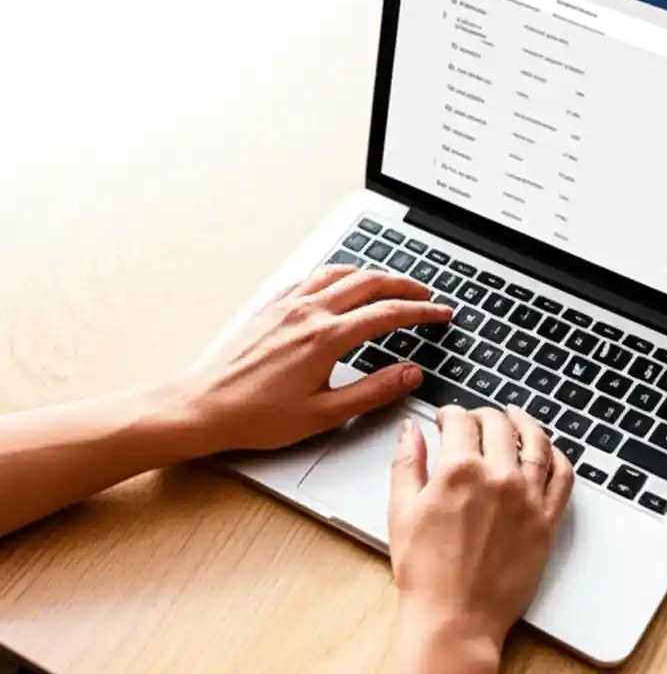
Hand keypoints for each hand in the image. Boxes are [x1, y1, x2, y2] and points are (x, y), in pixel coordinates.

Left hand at [181, 266, 451, 452]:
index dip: (422, 311)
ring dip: (373, 274)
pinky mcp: (270, 307)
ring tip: (391, 284)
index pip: (388, 314)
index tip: (442, 313)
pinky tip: (340, 284)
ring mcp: (287, 306)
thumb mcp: (324, 414)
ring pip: (340, 273)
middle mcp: (308, 313)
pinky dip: (337, 275)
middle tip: (427, 294)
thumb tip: (410, 374)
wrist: (202, 407)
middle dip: (405, 285)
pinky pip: (311, 278)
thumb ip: (373, 391)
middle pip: (369, 282)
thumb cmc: (256, 417)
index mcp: (326, 338)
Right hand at [387, 406, 573, 673]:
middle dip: (486, 415)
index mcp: (459, 471)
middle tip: (478, 418)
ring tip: (517, 418)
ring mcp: (528, 498)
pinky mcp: (547, 520)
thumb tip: (410, 431)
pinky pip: (563, 477)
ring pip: (537, 443)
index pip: (461, 421)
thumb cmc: (425, 572)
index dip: (451, 413)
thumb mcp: (402, 511)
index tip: (447, 417)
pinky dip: (558, 457)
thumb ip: (407, 463)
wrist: (455, 618)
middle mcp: (499, 477)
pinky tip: (549, 452)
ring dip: (526, 424)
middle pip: (500, 425)